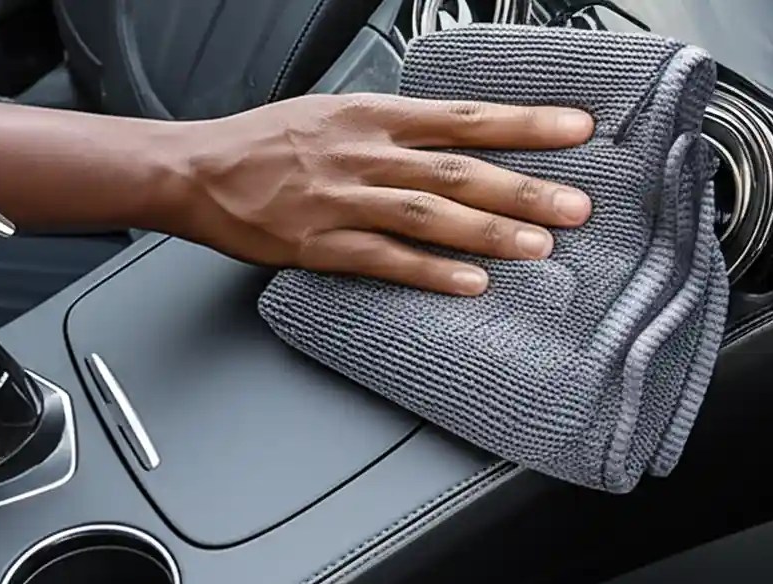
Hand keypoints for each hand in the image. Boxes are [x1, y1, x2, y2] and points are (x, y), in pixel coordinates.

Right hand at [166, 93, 593, 295]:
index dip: (523, 123)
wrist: (196, 170)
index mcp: (371, 115)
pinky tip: (469, 283)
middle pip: (457, 169)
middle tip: (576, 205)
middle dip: (523, 186)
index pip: (463, 117)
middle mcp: (364, 154)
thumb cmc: (262, 142)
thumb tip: (452, 134)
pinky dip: (429, 272)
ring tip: (539, 246)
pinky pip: (383, 259)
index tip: (575, 129)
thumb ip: (394, 124)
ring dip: (488, 230)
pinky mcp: (319, 243)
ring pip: (428, 214)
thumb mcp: (333, 111)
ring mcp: (342, 200)